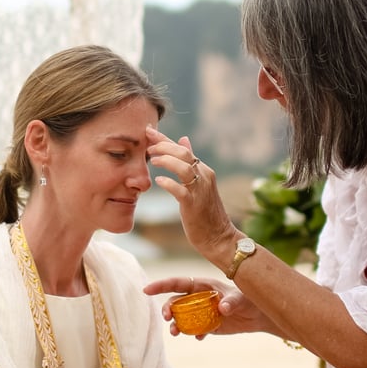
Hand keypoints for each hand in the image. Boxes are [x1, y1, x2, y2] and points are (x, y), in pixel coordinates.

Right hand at [142, 275, 272, 337]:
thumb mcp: (242, 298)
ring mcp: (201, 312)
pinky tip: (200, 337)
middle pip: (175, 301)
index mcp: (202, 285)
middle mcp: (198, 297)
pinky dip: (194, 333)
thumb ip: (232, 301)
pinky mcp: (207, 325)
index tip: (146, 290)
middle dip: (167, 309)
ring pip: (182, 317)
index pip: (178, 283)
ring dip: (176, 325)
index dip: (161, 285)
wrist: (258, 316)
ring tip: (176, 333)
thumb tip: (223, 308)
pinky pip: (195, 329)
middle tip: (168, 319)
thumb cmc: (250, 300)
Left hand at [145, 126, 238, 261]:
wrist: (219, 237)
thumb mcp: (199, 183)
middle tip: (147, 146)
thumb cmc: (205, 212)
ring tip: (152, 161)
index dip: (165, 139)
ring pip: (184, 168)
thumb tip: (183, 139)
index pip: (183, 148)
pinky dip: (169, 183)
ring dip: (166, 161)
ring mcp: (200, 190)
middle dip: (164, 146)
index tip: (148, 131)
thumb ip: (190, 162)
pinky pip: (181, 191)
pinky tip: (158, 181)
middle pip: (184, 153)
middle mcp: (205, 176)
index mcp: (204, 170)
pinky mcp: (194, 205)